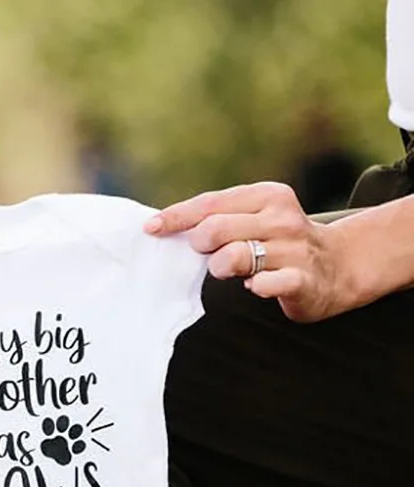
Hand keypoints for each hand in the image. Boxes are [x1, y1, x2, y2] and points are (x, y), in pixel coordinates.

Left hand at [145, 182, 354, 322]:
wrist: (337, 267)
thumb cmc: (279, 244)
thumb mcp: (254, 219)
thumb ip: (218, 218)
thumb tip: (164, 225)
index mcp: (267, 197)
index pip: (211, 203)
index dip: (177, 217)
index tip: (150, 229)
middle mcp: (281, 218)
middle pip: (215, 229)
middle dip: (200, 245)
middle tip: (207, 255)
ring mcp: (293, 248)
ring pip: (233, 257)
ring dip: (221, 268)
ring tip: (232, 271)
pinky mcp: (302, 279)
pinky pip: (264, 285)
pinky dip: (254, 288)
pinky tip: (257, 286)